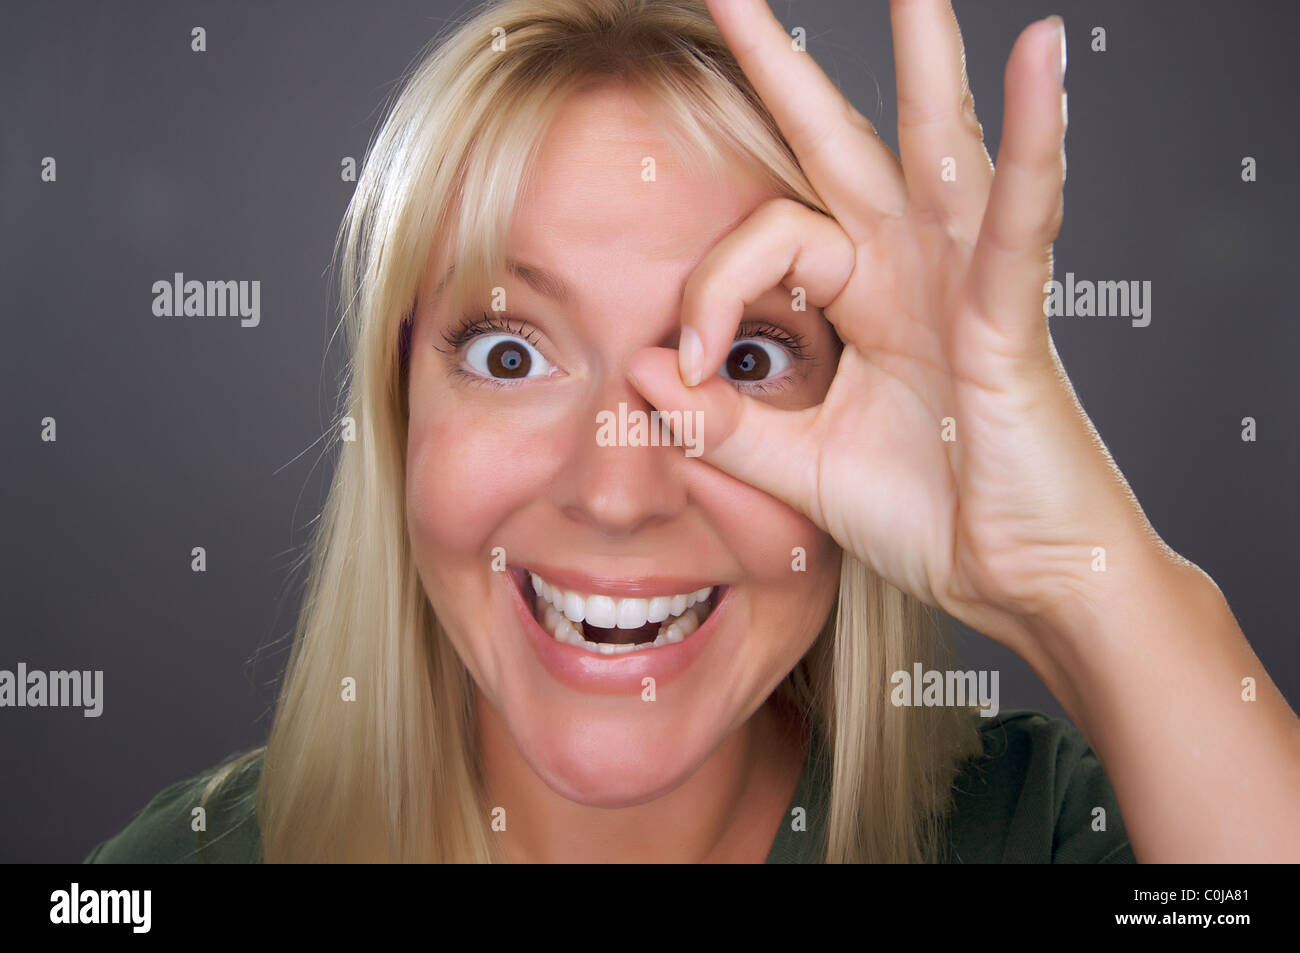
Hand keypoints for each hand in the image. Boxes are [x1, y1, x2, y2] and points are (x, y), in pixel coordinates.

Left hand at [626, 0, 1158, 659]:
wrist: (1023, 585)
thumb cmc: (935, 518)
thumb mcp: (801, 469)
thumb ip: (721, 423)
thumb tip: (641, 369)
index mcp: (869, 303)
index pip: (770, 242)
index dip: (712, 287)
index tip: (682, 361)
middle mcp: (915, 276)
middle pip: (846, 147)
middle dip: (789, 68)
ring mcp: (967, 289)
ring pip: (940, 149)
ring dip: (927, 59)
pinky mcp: (1009, 324)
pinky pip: (1018, 224)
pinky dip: (1033, 146)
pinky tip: (1040, 62)